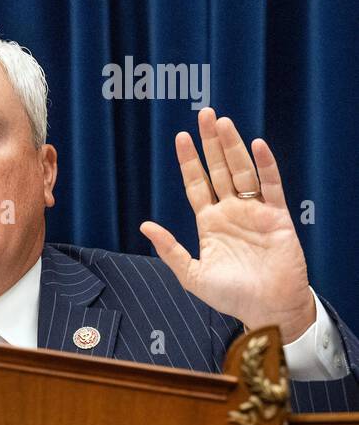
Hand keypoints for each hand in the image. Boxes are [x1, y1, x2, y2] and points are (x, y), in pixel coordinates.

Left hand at [140, 107, 314, 341]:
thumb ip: (170, 249)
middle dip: (212, 143)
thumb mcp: (191, 274)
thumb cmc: (230, 296)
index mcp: (210, 223)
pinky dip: (265, 165)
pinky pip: (272, 185)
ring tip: (223, 122)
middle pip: (220, 169)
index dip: (189, 161)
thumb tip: (145, 225)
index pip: (197, 183)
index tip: (180, 137)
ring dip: (233, 146)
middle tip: (205, 114)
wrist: (266, 309)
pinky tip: (255, 145)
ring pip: (242, 171)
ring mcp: (255, 212)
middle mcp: (231, 212)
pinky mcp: (278, 216)